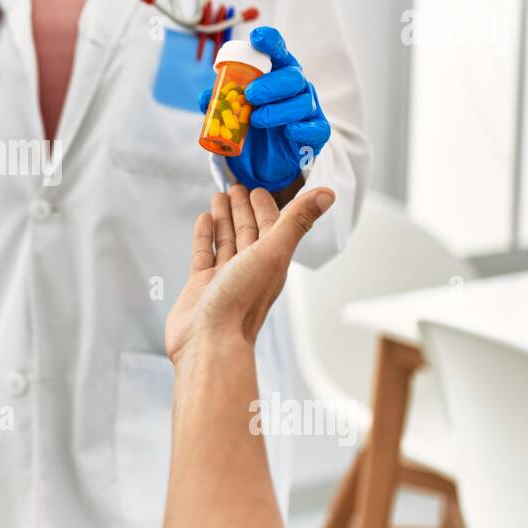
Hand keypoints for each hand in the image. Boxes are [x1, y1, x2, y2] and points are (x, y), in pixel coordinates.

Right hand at [165, 184, 333, 365]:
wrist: (208, 341)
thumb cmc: (241, 304)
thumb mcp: (273, 253)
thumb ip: (296, 221)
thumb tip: (326, 193)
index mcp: (270, 262)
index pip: (272, 226)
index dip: (267, 207)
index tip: (260, 188)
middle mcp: (248, 268)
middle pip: (248, 231)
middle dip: (244, 208)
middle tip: (237, 187)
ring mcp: (224, 277)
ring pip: (226, 239)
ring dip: (224, 217)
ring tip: (219, 197)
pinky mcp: (201, 285)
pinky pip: (204, 253)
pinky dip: (205, 235)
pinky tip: (204, 221)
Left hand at [198, 27, 330, 191]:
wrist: (268, 158)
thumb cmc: (253, 124)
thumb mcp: (234, 111)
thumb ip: (220, 102)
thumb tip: (205, 98)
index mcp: (277, 73)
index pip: (278, 51)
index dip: (270, 42)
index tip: (256, 38)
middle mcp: (296, 86)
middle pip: (293, 76)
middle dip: (271, 84)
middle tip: (250, 94)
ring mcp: (309, 108)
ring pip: (302, 103)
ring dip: (279, 110)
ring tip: (256, 119)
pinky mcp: (317, 132)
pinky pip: (317, 128)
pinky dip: (303, 129)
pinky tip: (289, 131)